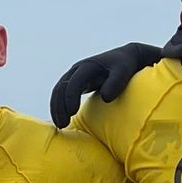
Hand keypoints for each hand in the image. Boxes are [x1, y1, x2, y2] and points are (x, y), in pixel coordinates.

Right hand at [49, 43, 165, 127]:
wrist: (125, 57)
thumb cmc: (125, 66)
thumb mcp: (123, 71)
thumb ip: (116, 82)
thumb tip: (105, 98)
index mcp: (88, 66)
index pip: (73, 82)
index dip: (70, 97)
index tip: (72, 113)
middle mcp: (78, 69)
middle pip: (61, 87)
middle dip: (59, 106)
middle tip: (62, 124)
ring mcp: (75, 75)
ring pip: (58, 91)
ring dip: (56, 107)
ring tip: (60, 125)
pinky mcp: (76, 82)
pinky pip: (62, 94)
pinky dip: (59, 106)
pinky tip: (61, 119)